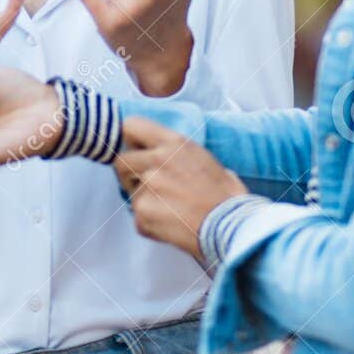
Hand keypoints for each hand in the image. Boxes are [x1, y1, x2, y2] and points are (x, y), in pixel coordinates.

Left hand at [114, 116, 245, 260]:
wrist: (232, 226)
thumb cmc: (227, 196)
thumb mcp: (206, 160)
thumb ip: (180, 155)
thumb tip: (170, 158)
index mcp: (174, 143)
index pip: (131, 126)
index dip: (130, 142)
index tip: (136, 152)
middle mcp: (157, 159)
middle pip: (120, 162)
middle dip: (129, 176)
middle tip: (148, 189)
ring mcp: (147, 185)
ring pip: (130, 192)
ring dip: (143, 200)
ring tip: (169, 210)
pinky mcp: (142, 211)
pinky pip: (138, 218)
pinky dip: (151, 225)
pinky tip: (173, 227)